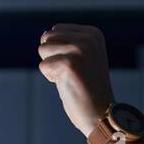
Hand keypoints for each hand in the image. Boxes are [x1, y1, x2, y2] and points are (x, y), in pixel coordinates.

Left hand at [37, 23, 113, 137]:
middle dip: (52, 57)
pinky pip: (44, 66)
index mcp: (92, 33)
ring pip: (43, 50)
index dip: (58, 51)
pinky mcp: (69, 63)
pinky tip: (67, 84)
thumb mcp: (83, 58)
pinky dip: (51, 78)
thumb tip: (45, 34)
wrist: (100, 113)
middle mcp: (88, 37)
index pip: (56, 30)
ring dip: (51, 67)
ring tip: (70, 77)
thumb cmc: (88, 89)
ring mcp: (79, 49)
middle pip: (47, 38)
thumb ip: (68, 44)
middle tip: (71, 73)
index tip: (76, 66)